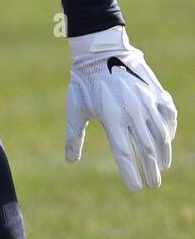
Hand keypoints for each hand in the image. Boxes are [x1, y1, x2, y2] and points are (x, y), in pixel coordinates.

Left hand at [65, 26, 176, 190]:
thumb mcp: (76, 109)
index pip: (125, 154)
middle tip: (153, 184)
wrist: (101, 50)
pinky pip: (167, 115)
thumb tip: (70, 160)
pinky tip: (167, 140)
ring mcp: (146, 101)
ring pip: (161, 134)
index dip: (132, 173)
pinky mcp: (154, 92)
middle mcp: (132, 112)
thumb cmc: (84, 82)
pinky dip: (169, 129)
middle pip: (147, 149)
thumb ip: (75, 136)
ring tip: (162, 167)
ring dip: (163, 153)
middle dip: (151, 170)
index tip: (136, 189)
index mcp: (111, 118)